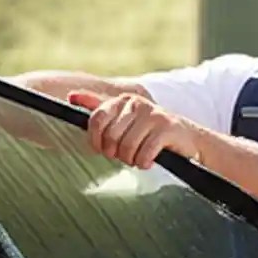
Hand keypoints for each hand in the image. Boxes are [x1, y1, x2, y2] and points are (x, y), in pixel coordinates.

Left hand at [67, 90, 197, 168]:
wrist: (186, 139)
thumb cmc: (148, 132)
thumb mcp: (122, 117)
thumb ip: (97, 106)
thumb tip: (71, 96)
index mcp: (122, 100)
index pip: (96, 119)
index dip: (96, 140)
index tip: (102, 149)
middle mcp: (136, 103)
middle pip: (111, 137)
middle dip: (117, 153)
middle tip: (126, 154)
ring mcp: (152, 114)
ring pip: (127, 147)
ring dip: (132, 159)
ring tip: (138, 157)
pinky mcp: (167, 128)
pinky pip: (145, 153)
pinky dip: (145, 162)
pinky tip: (149, 160)